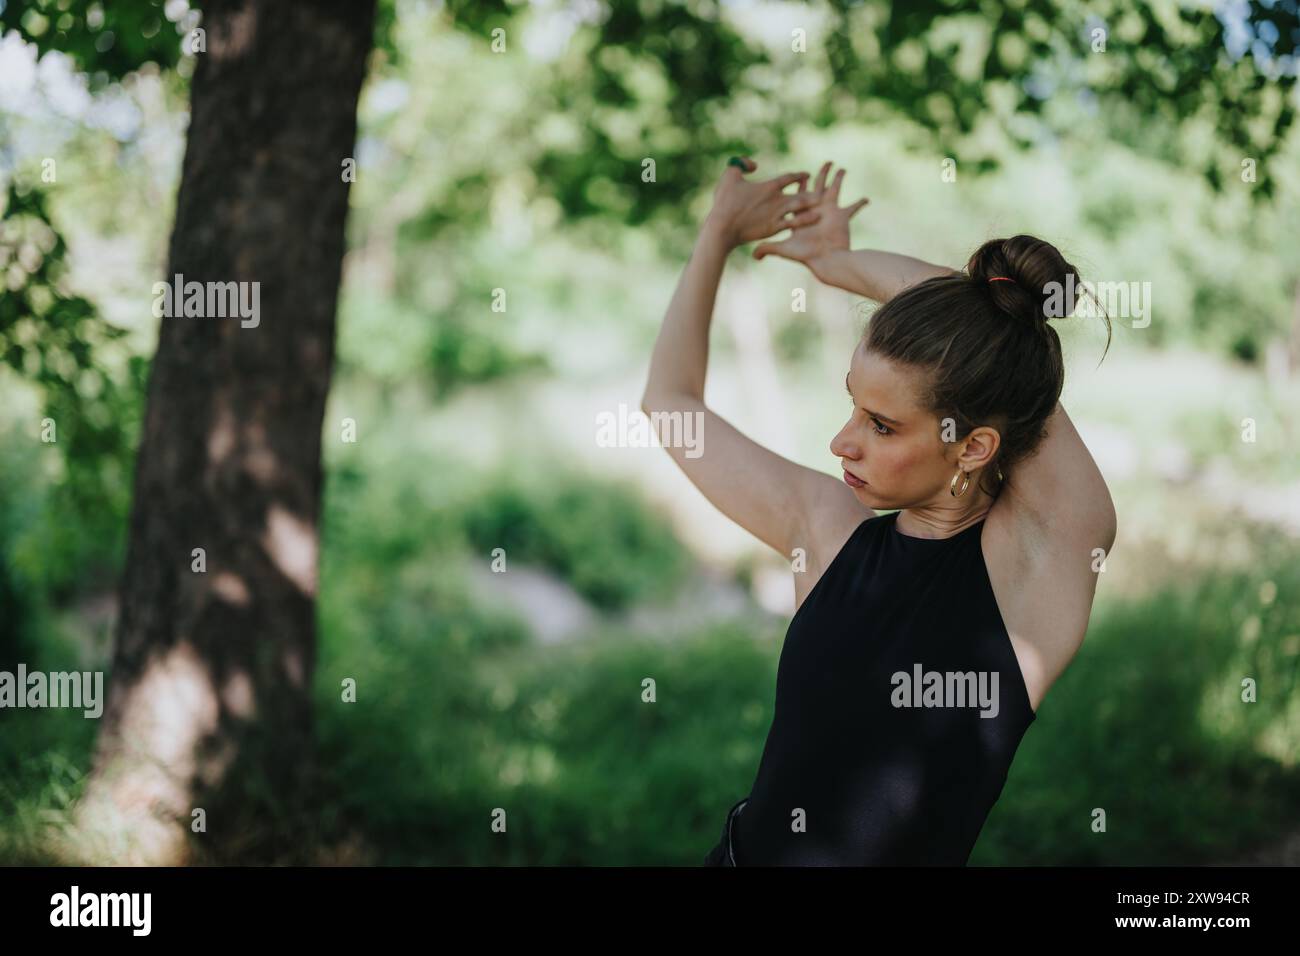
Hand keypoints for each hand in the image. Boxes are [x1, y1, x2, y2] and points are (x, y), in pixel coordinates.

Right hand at [703, 157, 820, 250]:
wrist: (723, 228)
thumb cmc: (724, 202)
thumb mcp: (730, 176)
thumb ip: (742, 165)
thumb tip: (754, 165)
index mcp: (769, 186)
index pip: (789, 178)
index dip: (799, 175)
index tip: (807, 174)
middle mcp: (776, 201)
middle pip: (800, 195)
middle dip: (812, 193)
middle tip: (824, 192)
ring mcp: (776, 216)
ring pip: (799, 210)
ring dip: (811, 208)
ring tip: (823, 208)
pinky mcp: (773, 229)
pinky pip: (792, 224)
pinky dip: (802, 222)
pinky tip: (811, 221)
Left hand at [751, 161, 868, 270]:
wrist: (825, 260)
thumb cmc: (804, 255)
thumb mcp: (783, 248)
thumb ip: (767, 248)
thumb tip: (752, 255)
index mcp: (802, 214)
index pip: (799, 194)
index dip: (798, 184)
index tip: (797, 173)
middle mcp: (816, 211)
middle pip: (818, 187)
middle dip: (821, 174)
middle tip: (826, 163)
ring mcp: (830, 212)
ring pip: (835, 190)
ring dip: (839, 179)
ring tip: (842, 169)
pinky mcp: (842, 216)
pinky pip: (853, 207)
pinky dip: (860, 203)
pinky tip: (867, 199)